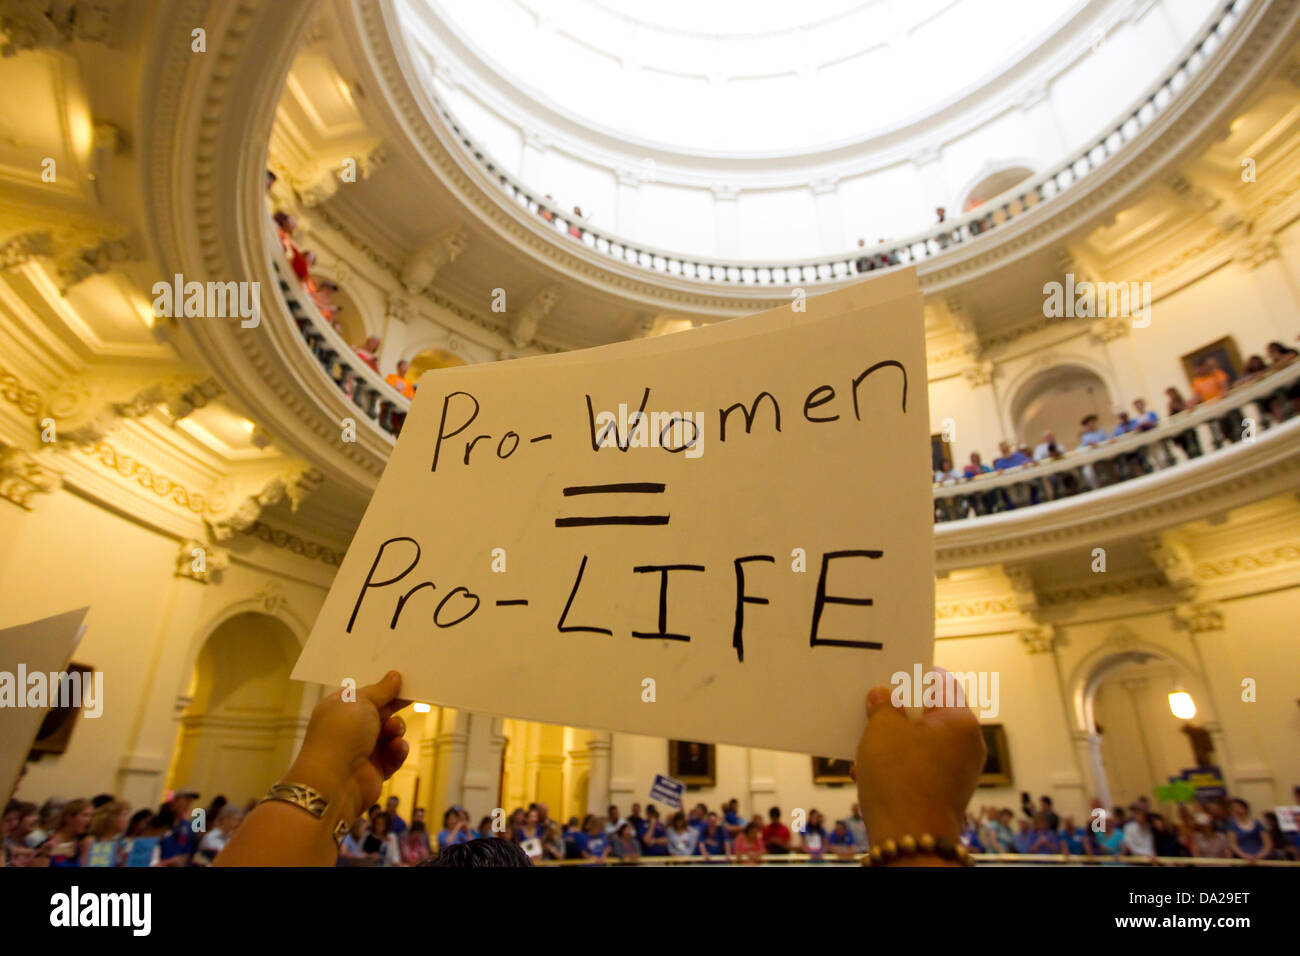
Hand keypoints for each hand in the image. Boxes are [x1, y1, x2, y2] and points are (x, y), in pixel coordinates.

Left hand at [286, 670, 409, 821]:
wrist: (335, 780)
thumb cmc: (342, 733)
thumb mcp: (361, 701)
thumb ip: (381, 690)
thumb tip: (394, 676)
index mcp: (340, 708)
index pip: (364, 694)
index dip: (382, 687)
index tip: (402, 679)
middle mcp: (350, 728)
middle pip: (380, 712)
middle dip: (394, 707)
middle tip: (411, 698)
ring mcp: (363, 749)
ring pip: (391, 733)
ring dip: (396, 729)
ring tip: (393, 731)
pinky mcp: (376, 769)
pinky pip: (394, 755)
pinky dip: (398, 751)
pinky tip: (396, 748)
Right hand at [855, 667, 984, 848]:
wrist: (909, 839)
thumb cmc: (900, 781)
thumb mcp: (882, 731)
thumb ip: (883, 705)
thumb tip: (883, 696)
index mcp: (961, 721)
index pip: (940, 682)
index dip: (912, 676)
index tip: (888, 674)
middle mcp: (968, 744)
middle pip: (932, 712)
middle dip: (901, 709)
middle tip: (874, 703)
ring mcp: (960, 770)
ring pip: (925, 740)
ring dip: (898, 736)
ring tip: (869, 737)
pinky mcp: (947, 791)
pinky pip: (924, 764)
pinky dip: (902, 760)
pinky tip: (875, 765)